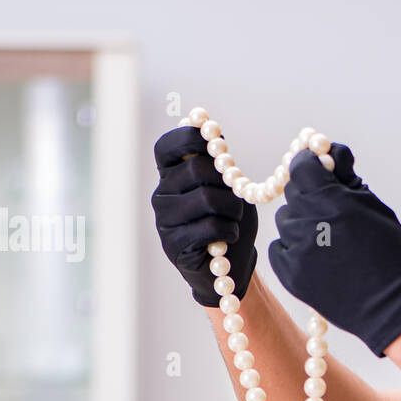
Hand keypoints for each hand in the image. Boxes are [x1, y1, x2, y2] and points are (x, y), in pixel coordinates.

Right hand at [151, 125, 257, 306]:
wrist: (231, 267)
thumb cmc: (229, 223)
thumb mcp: (227, 189)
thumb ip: (217, 165)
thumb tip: (213, 133)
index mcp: (171, 176)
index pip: (166, 146)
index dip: (189, 137)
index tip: (216, 141)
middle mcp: (162, 195)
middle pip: (195, 169)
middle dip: (227, 182)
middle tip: (238, 199)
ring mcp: (164, 220)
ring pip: (205, 199)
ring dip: (232, 210)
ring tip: (235, 221)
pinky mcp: (173, 244)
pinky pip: (208, 226)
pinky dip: (229, 231)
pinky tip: (229, 238)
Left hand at [268, 143, 400, 356]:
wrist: (391, 305)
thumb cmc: (390, 253)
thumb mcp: (375, 206)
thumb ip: (346, 178)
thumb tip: (327, 154)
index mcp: (332, 201)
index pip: (301, 166)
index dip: (310, 164)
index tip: (319, 170)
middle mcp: (309, 223)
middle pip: (293, 193)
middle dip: (310, 196)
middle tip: (331, 212)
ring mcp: (296, 250)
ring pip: (286, 221)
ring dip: (302, 223)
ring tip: (328, 241)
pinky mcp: (289, 274)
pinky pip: (279, 248)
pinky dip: (294, 248)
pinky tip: (317, 257)